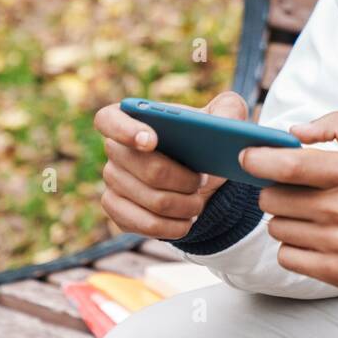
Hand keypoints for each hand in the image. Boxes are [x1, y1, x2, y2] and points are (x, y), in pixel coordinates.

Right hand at [95, 91, 245, 239]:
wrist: (201, 179)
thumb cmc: (204, 140)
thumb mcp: (223, 119)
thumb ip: (228, 110)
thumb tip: (225, 122)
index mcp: (132, 117)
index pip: (108, 120)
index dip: (125, 131)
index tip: (151, 141)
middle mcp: (115, 149)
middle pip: (146, 168)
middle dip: (184, 179)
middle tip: (202, 180)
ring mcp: (113, 181)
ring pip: (152, 201)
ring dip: (185, 205)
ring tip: (198, 201)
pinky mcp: (117, 210)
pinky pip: (145, 225)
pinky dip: (173, 227)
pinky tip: (186, 221)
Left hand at [240, 112, 337, 297]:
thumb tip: (296, 132)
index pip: (290, 166)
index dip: (259, 159)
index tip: (246, 155)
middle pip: (273, 199)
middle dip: (274, 189)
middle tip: (291, 188)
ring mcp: (337, 244)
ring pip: (277, 227)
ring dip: (284, 217)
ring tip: (309, 212)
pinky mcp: (335, 272)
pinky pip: (287, 256)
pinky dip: (292, 245)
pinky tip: (313, 236)